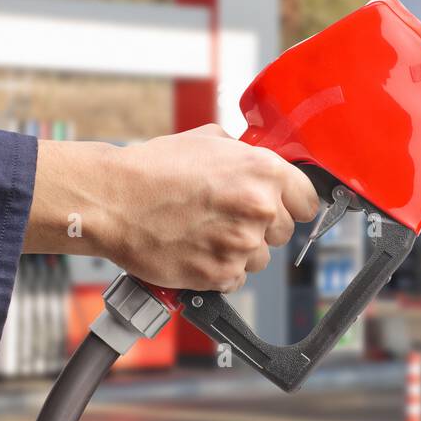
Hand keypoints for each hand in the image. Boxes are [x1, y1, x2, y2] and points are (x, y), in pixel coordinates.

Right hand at [23, 125, 318, 291]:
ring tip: (205, 232)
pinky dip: (218, 270)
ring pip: (260, 258)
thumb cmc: (153, 168)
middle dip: (261, 227)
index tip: (279, 208)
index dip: (291, 204)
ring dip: (239, 251)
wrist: (113, 200)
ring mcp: (241, 244)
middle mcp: (260, 208)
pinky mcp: (220, 274)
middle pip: (284, 232)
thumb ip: (245, 154)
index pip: (308, 201)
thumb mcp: (208, 141)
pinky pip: (235, 279)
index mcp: (264, 172)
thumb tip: (261, 161)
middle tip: (226, 217)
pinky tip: (196, 250)